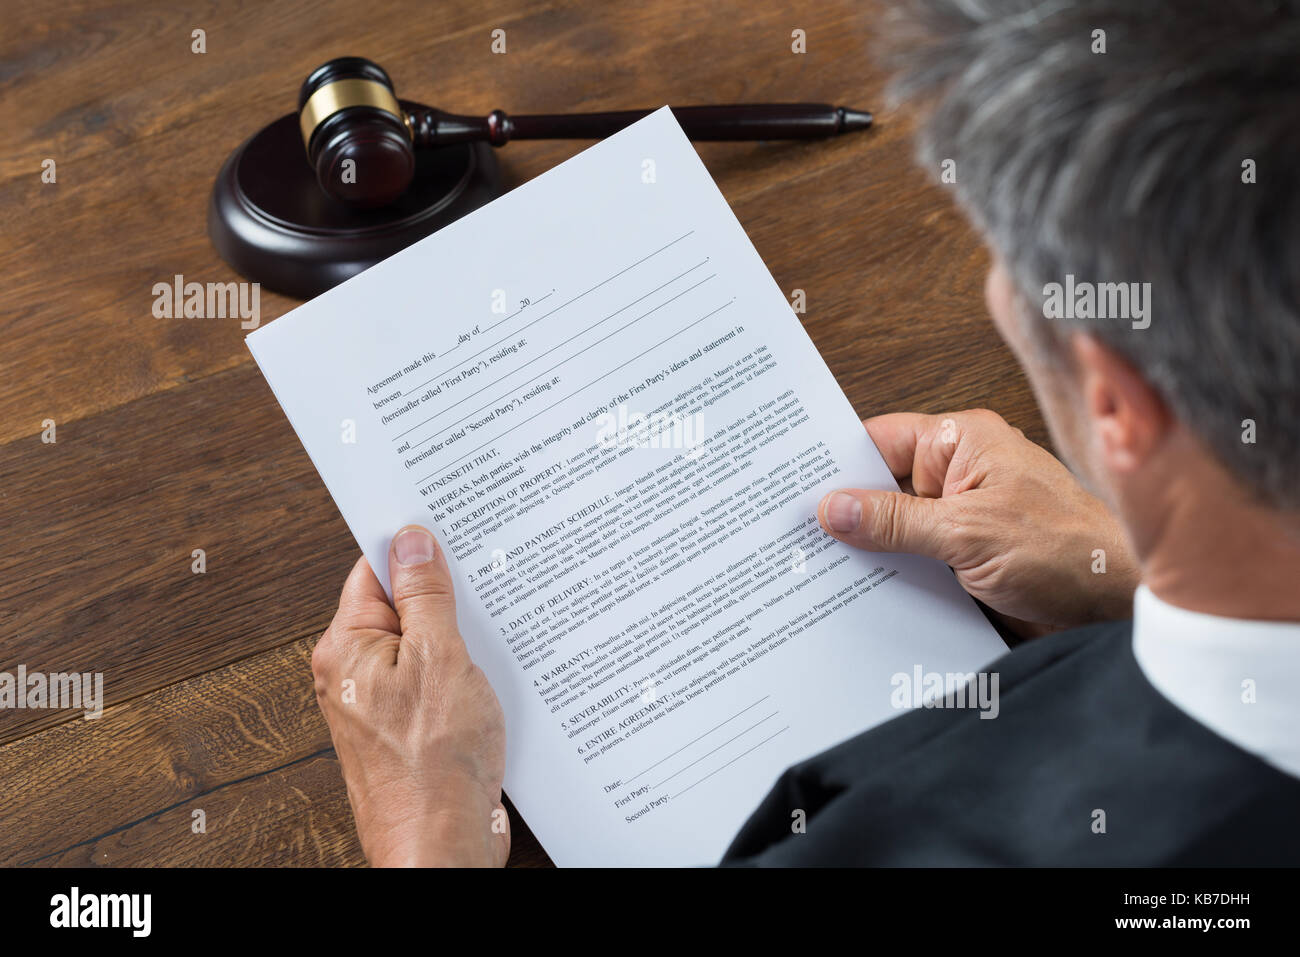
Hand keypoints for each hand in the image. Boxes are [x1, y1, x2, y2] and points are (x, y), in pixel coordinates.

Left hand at [311, 525, 508, 866]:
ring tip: (496, 629)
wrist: (440, 847)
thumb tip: (412, 542)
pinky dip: (463, 672)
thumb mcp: (439, 659)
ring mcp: (381, 705)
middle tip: (486, 576)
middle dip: (445, 592)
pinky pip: (434, 682)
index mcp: (347, 647)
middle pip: (401, 606)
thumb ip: (425, 596)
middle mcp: (355, 674)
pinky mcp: (408, 731)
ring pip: (424, 646)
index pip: (374, 570)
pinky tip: (494, 672)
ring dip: (459, 636)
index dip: (412, 546)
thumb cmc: (433, 768)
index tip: (447, 525)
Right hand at [818, 410, 1138, 636]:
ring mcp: (963, 518)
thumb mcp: (967, 532)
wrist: (1121, 609)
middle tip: (791, 532)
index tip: (789, 482)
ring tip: (811, 567)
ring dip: (866, 551)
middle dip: (843, 511)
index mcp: (963, 442)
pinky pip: (913, 562)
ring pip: (894, 529)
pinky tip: (854, 594)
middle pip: (881, 486)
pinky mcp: (966, 560)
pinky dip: (888, 577)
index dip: (834, 461)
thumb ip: (895, 521)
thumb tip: (834, 508)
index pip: (878, 440)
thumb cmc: (1070, 552)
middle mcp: (961, 474)